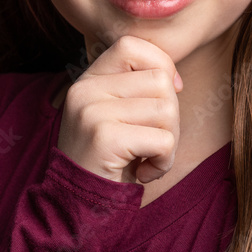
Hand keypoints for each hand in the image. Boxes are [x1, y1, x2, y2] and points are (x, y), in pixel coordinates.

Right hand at [56, 35, 182, 184]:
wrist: (77, 206)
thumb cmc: (108, 161)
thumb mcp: (115, 115)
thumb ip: (135, 89)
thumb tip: (175, 78)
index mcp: (88, 80)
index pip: (132, 45)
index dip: (160, 64)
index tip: (168, 94)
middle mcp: (85, 90)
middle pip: (159, 80)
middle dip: (171, 115)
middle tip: (154, 142)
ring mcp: (91, 111)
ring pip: (166, 109)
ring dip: (169, 142)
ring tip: (148, 158)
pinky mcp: (104, 137)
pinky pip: (162, 140)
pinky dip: (164, 162)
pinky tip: (144, 173)